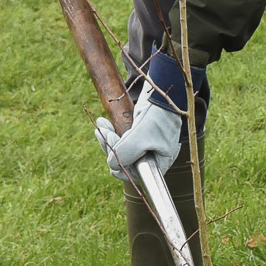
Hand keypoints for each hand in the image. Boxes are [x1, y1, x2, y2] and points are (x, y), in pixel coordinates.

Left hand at [94, 51, 194, 180]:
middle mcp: (153, 155)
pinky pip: (121, 137)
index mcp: (160, 161)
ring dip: (108, 138)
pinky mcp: (138, 132)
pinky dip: (111, 131)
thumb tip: (111, 164)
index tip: (112, 158)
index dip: (122, 169)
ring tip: (101, 126)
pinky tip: (104, 123)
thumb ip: (125, 154)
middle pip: (126, 161)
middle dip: (112, 148)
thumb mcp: (141, 137)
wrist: (163, 90)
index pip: (137, 175)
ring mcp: (145, 143)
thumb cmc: (158, 114)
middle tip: (104, 133)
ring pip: (121, 149)